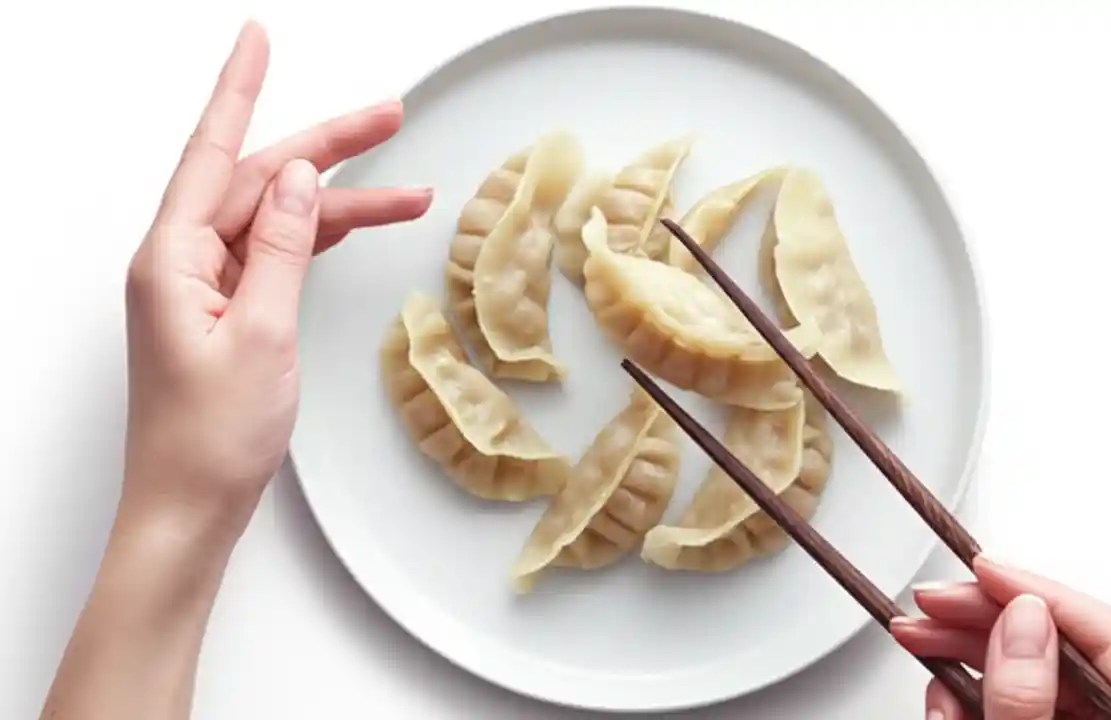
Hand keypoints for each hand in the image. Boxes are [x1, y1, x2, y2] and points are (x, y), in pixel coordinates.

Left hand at [41, 22, 431, 719]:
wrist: (190, 510)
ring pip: (277, 220)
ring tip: (409, 192)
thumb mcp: (263, 333)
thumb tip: (304, 180)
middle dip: (329, 147)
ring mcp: (203, 287)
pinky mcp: (225, 312)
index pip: (214, 153)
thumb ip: (283, 248)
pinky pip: (274, 255)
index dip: (240, 90)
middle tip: (389, 115)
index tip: (257, 40)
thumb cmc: (212, 438)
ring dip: (340, 204)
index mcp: (173, 258)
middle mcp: (181, 262)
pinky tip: (354, 225)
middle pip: (260, 182)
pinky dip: (316, 240)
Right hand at [891, 555, 1110, 718]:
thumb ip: (1025, 700)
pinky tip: (940, 699)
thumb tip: (1025, 621)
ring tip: (915, 638)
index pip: (1109, 634)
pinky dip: (966, 693)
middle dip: (984, 617)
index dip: (1041, 590)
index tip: (981, 566)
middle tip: (929, 603)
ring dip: (962, 651)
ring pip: (1026, 672)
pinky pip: (1007, 703)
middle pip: (1059, 646)